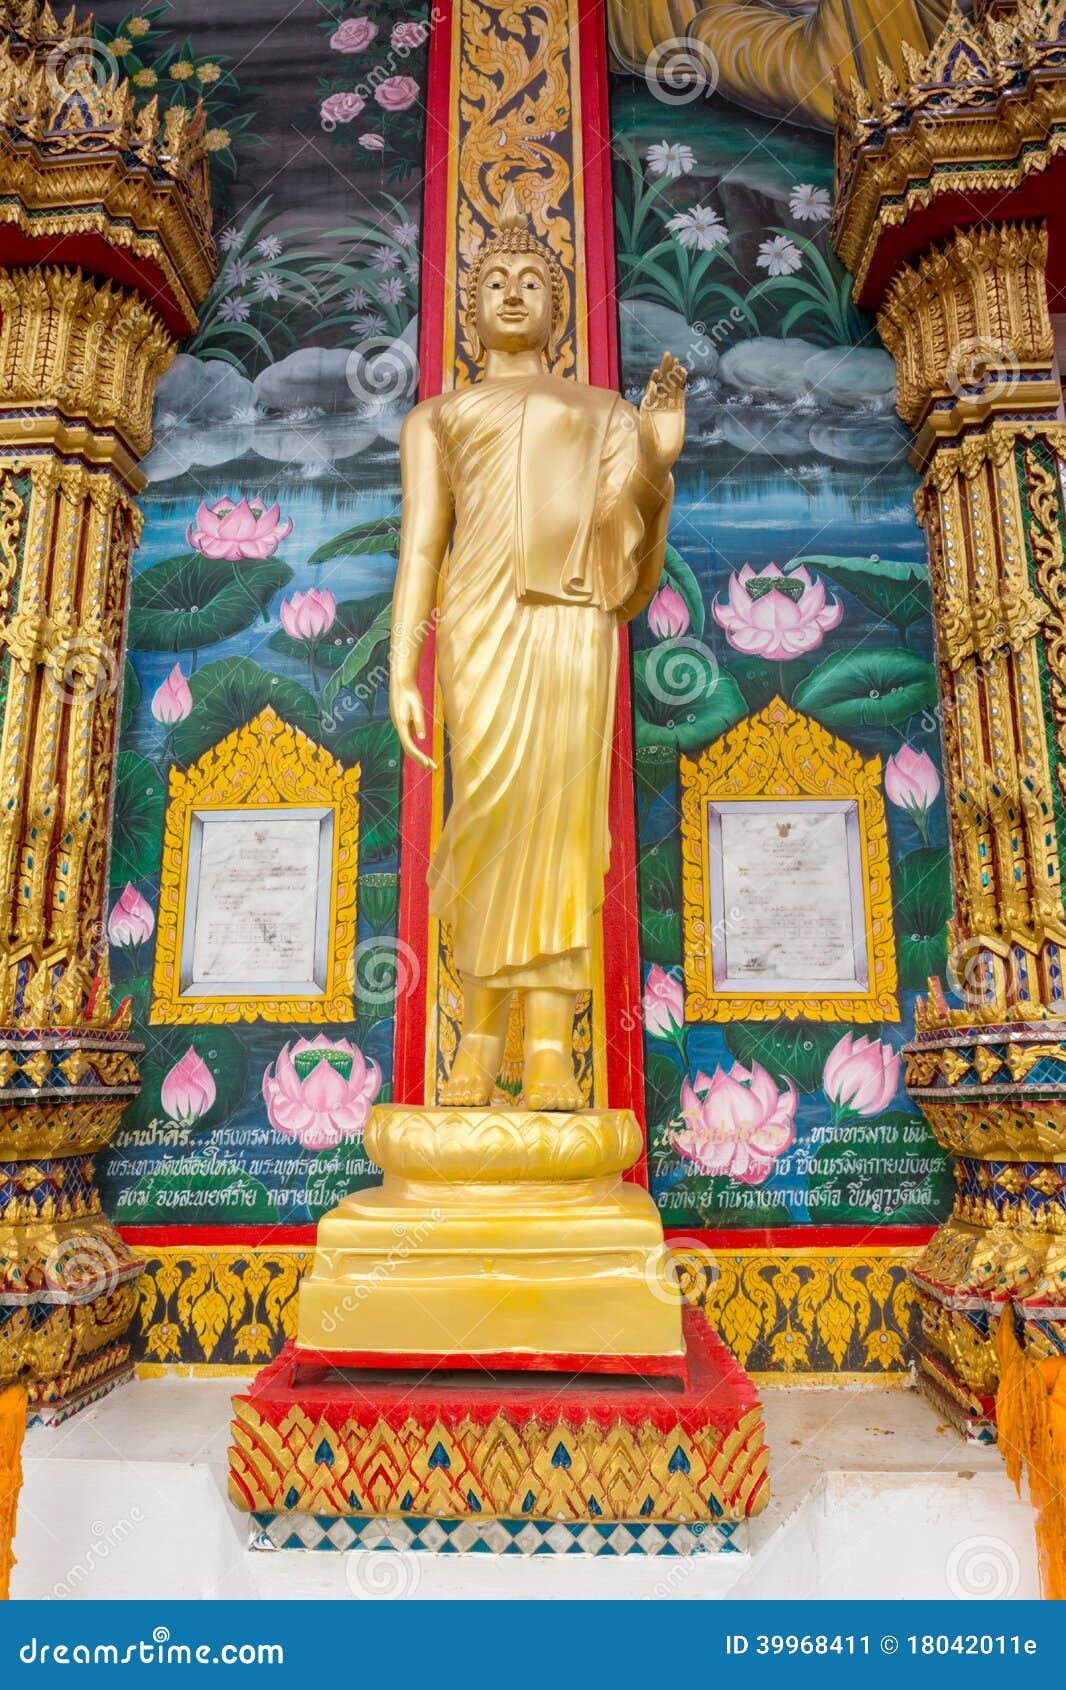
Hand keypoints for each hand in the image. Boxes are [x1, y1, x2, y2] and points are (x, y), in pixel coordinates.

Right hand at [390, 675, 435, 770]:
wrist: (401, 681)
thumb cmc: (410, 692)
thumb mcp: (417, 705)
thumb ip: (419, 721)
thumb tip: (422, 738)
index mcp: (401, 724)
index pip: (409, 746)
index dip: (419, 756)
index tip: (429, 764)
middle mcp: (399, 727)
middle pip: (408, 748)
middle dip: (420, 760)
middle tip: (434, 768)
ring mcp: (400, 725)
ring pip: (408, 745)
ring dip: (418, 756)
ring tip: (430, 764)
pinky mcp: (403, 723)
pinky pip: (409, 739)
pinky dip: (416, 748)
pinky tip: (424, 753)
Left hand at [638, 348, 686, 473]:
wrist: (657, 459)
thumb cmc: (646, 444)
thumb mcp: (644, 424)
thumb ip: (648, 405)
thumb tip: (651, 388)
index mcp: (647, 406)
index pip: (652, 388)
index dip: (655, 378)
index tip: (657, 370)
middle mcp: (658, 405)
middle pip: (663, 383)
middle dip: (666, 370)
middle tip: (668, 355)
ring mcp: (669, 408)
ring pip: (673, 388)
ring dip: (675, 375)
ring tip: (678, 363)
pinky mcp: (679, 413)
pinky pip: (681, 397)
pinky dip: (682, 386)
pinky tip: (683, 376)